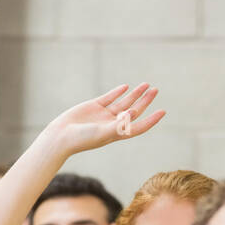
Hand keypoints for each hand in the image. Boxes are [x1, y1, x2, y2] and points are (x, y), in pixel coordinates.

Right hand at [46, 84, 164, 158]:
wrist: (62, 136)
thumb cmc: (82, 139)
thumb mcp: (103, 133)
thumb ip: (118, 125)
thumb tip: (132, 114)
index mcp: (118, 133)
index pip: (140, 126)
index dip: (152, 119)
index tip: (163, 111)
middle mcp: (113, 124)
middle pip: (134, 111)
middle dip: (145, 101)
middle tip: (156, 90)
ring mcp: (104, 115)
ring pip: (123, 102)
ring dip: (135, 94)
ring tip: (146, 85)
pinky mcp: (94, 106)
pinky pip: (109, 97)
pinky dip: (117, 92)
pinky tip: (126, 87)